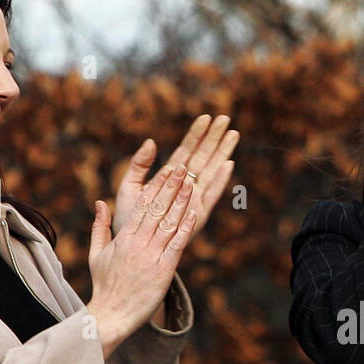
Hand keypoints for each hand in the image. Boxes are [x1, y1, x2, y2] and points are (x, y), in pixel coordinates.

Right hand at [87, 164, 197, 357]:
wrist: (111, 315)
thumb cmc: (104, 286)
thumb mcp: (96, 253)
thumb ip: (100, 227)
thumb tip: (101, 202)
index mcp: (123, 237)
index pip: (142, 205)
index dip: (156, 185)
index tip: (166, 169)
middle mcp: (138, 243)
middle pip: (157, 208)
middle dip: (171, 186)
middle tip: (183, 167)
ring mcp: (151, 256)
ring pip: (168, 223)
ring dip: (181, 201)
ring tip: (191, 182)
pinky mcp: (163, 271)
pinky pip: (176, 245)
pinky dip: (185, 228)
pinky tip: (194, 213)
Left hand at [111, 114, 238, 236]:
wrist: (132, 246)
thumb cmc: (129, 218)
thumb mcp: (130, 187)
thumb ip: (139, 165)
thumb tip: (151, 141)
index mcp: (169, 178)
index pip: (186, 150)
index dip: (196, 134)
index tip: (206, 117)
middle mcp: (185, 186)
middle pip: (203, 157)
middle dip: (214, 138)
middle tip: (226, 118)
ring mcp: (193, 199)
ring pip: (211, 171)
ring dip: (222, 152)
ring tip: (233, 133)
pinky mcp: (198, 214)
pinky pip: (211, 195)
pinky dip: (220, 180)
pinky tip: (228, 164)